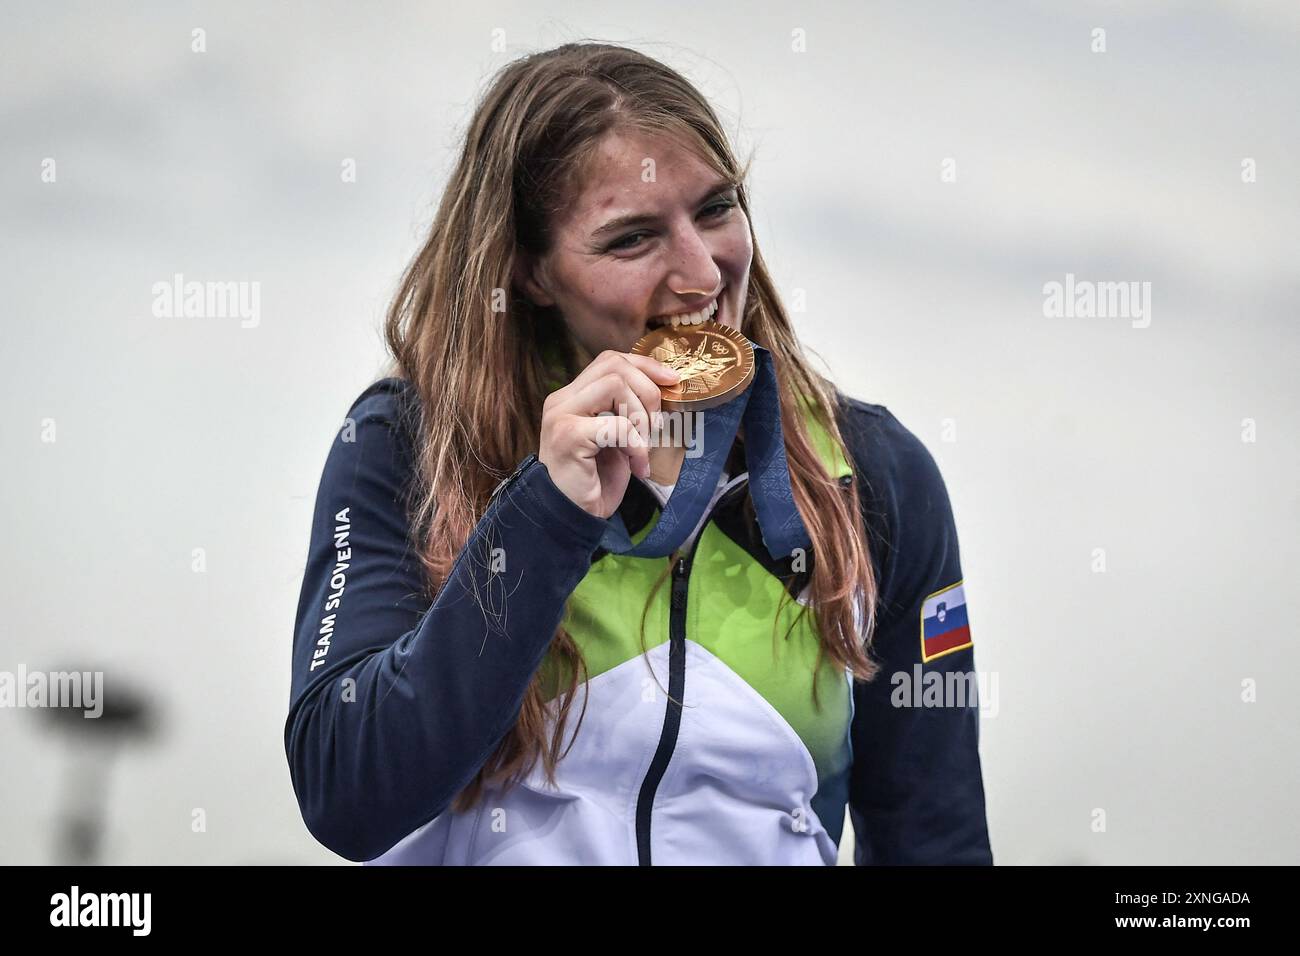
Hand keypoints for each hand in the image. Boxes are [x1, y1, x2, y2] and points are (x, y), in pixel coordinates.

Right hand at [538, 350, 679, 518]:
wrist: (570, 518)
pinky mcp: (568, 437)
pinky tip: (638, 467)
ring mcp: (561, 416)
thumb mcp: (615, 438)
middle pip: (615, 366)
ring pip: (615, 386)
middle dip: (647, 392)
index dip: (645, 365)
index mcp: (572, 396)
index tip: (671, 380)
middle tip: (655, 426)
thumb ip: (626, 411)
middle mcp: (562, 400)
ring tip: (642, 448)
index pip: (610, 360)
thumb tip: (663, 387)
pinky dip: (636, 445)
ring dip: (640, 417)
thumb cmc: (594, 481)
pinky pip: (616, 425)